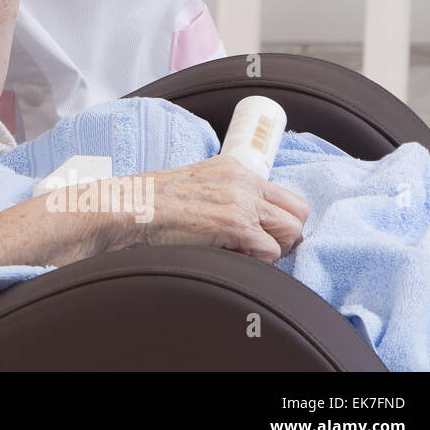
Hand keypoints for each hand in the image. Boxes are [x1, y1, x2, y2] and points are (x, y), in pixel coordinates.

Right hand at [127, 155, 309, 262]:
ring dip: (274, 248)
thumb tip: (241, 221)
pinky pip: (271, 251)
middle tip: (261, 247)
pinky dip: (257, 260)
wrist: (131, 208)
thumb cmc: (152, 203)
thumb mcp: (194, 185)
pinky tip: (231, 256)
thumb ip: (223, 194)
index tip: (263, 233)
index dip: (278, 219)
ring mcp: (241, 201)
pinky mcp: (236, 224)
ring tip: (245, 252)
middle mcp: (242, 180)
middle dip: (285, 235)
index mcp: (233, 169)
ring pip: (292, 231)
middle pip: (298, 211)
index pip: (282, 195)